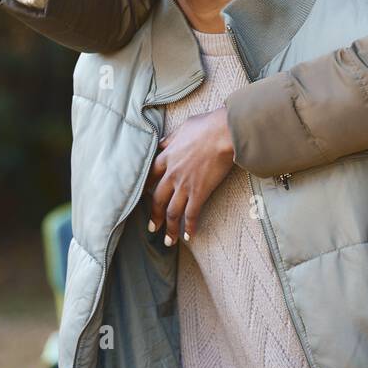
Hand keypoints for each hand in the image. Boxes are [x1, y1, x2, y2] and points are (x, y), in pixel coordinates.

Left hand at [147, 106, 235, 245]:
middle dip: (154, 216)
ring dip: (169, 228)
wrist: (224, 132)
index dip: (145, 188)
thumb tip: (163, 143)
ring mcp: (185, 184)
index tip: (143, 197)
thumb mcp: (183, 128)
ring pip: (172, 211)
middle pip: (157, 199)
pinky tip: (189, 237)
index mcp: (166, 157)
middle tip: (152, 228)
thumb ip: (171, 139)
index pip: (149, 176)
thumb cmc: (207, 126)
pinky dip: (189, 227)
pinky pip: (191, 214)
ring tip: (168, 241)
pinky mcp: (200, 192)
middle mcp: (172, 173)